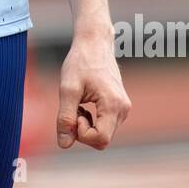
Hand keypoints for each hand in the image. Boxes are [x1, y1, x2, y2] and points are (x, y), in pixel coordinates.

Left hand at [56, 32, 130, 150]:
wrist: (94, 43)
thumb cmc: (80, 62)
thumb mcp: (68, 89)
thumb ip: (65, 118)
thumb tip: (64, 144)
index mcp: (114, 105)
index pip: (100, 140)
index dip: (82, 134)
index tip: (74, 113)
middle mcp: (123, 110)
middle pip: (101, 140)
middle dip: (82, 130)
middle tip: (74, 108)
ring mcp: (123, 109)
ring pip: (102, 134)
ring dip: (86, 125)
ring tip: (78, 103)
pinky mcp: (119, 107)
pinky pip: (104, 126)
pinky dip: (91, 121)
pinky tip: (84, 105)